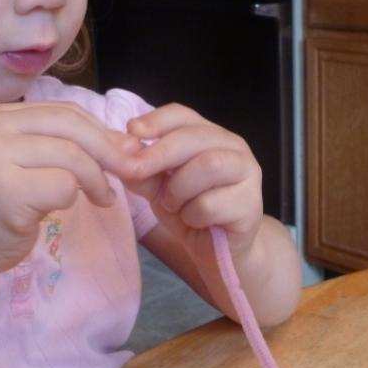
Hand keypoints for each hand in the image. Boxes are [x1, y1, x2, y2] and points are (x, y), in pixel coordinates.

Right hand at [0, 101, 138, 275]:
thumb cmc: (1, 208)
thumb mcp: (32, 165)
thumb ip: (69, 146)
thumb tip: (130, 141)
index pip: (65, 112)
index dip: (102, 132)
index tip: (124, 153)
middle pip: (71, 127)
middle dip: (109, 150)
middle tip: (130, 171)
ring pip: (71, 156)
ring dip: (97, 179)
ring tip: (104, 197)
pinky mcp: (5, 189)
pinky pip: (63, 185)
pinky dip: (75, 198)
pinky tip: (71, 208)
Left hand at [124, 103, 263, 259]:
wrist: (218, 252)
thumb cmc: (190, 213)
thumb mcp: (157, 189)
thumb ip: (140, 170)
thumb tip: (117, 148)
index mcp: (210, 136)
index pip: (183, 115)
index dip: (156, 120)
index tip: (131, 131)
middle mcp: (234, 148)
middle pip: (195, 137)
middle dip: (159, 153)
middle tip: (134, 171)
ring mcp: (248, 174)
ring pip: (209, 165)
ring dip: (179, 188)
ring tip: (173, 204)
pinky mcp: (250, 205)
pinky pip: (211, 204)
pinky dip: (192, 214)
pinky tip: (195, 221)